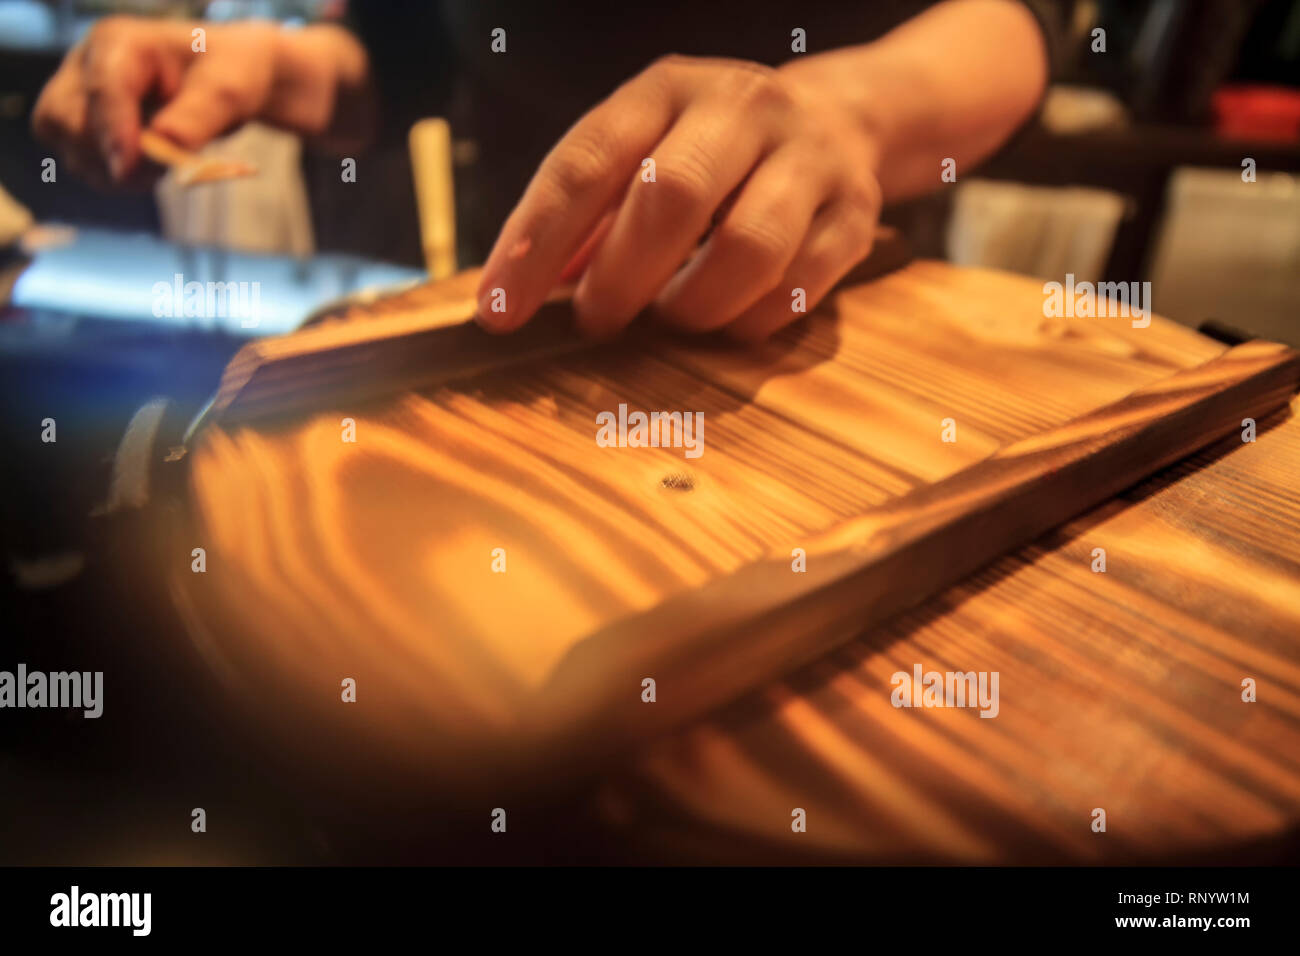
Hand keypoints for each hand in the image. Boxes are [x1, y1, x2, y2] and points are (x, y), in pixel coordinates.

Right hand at [32, 17, 351, 185]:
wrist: (231, 78)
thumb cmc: (232, 73)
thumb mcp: (229, 90)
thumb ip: (197, 117)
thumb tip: (166, 146)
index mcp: (121, 42)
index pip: (102, 90)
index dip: (113, 133)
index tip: (128, 171)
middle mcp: (88, 64)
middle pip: (65, 120)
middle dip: (110, 156)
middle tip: (161, 172)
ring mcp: (80, 95)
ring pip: (70, 148)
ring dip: (113, 173)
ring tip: (161, 168)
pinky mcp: (85, 125)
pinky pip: (81, 162)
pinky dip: (113, 177)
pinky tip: (147, 170)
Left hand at [476, 55, 882, 341]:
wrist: (837, 120)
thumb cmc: (708, 154)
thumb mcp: (643, 154)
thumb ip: (586, 217)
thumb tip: (517, 293)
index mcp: (665, 90)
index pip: (586, 163)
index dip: (535, 243)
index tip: (497, 311)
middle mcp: (740, 109)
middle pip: (671, 196)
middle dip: (621, 278)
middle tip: (597, 323)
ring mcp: (807, 157)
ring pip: (748, 247)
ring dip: (692, 306)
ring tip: (670, 320)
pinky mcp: (855, 213)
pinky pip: (797, 288)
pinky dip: (749, 321)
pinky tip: (728, 320)